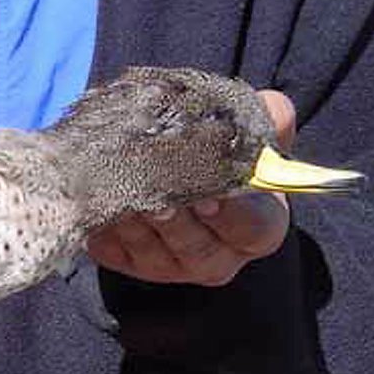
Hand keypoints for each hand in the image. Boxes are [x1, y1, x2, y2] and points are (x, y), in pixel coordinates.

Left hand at [85, 90, 295, 286]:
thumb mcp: (246, 141)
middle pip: (195, 244)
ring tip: (122, 184)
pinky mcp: (125, 263)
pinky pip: (113, 247)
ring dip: (135, 215)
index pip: (251, 227)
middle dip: (175, 216)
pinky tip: (99, 193)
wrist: (171, 175)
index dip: (233, 212)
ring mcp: (165, 266)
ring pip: (149, 246)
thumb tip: (273, 107)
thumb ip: (267, 123)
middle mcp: (212, 258)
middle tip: (157, 191)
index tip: (211, 194)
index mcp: (254, 231)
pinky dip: (106, 221)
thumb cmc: (217, 159)